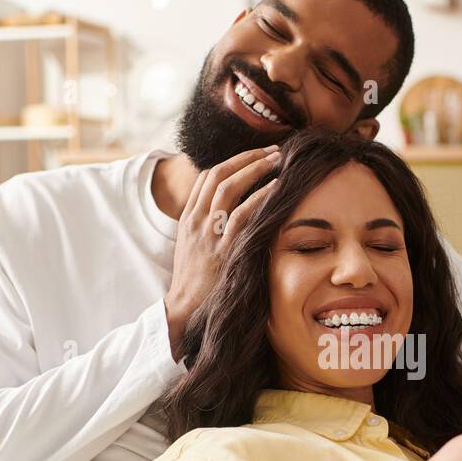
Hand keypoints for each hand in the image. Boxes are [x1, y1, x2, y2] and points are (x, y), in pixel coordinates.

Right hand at [164, 146, 280, 358]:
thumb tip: (234, 217)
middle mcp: (196, 221)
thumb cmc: (196, 283)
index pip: (206, 178)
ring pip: (228, 188)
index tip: (254, 156)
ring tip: (277, 160)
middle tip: (272, 151)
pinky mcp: (222, 249)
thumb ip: (209, 230)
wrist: (184, 309)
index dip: (232, 162)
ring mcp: (207, 234)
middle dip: (247, 158)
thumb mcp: (195, 250)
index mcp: (188, 219)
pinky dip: (259, 197)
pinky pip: (241, 216)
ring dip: (254, 169)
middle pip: (218, 175)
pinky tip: (277, 188)